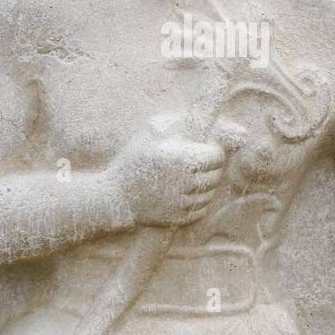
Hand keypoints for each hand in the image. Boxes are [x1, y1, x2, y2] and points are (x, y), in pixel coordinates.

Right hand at [109, 118, 224, 227]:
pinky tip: (186, 193)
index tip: (206, 148)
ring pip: (210, 193)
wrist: (116, 195)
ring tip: (191, 178)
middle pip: (216, 175)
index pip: (217, 156)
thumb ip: (175, 121)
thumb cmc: (133, 159)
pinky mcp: (180, 218)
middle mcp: (188, 182)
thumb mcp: (150, 131)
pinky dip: (198, 202)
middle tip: (199, 163)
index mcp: (185, 159)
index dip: (213, 150)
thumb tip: (196, 116)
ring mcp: (185, 202)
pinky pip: (201, 209)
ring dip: (205, 185)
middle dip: (211, 168)